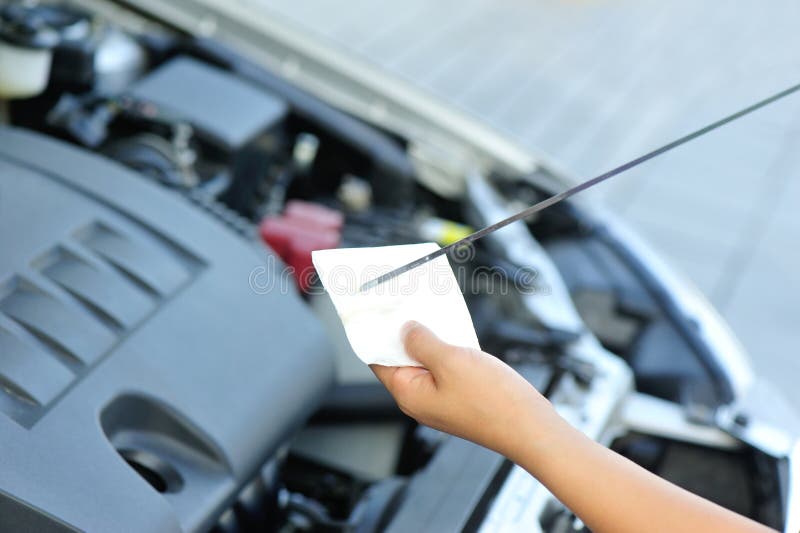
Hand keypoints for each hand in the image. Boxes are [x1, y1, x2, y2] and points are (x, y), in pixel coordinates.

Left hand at [370, 320, 558, 460]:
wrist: (530, 427)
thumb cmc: (492, 402)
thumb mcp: (450, 361)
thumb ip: (422, 343)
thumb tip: (405, 330)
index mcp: (409, 394)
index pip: (379, 360)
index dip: (378, 334)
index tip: (378, 310)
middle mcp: (420, 400)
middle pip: (402, 359)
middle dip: (405, 332)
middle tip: (409, 302)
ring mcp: (441, 399)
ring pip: (426, 362)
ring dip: (430, 339)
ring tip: (434, 312)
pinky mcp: (460, 397)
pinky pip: (446, 369)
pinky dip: (447, 350)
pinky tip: (456, 332)